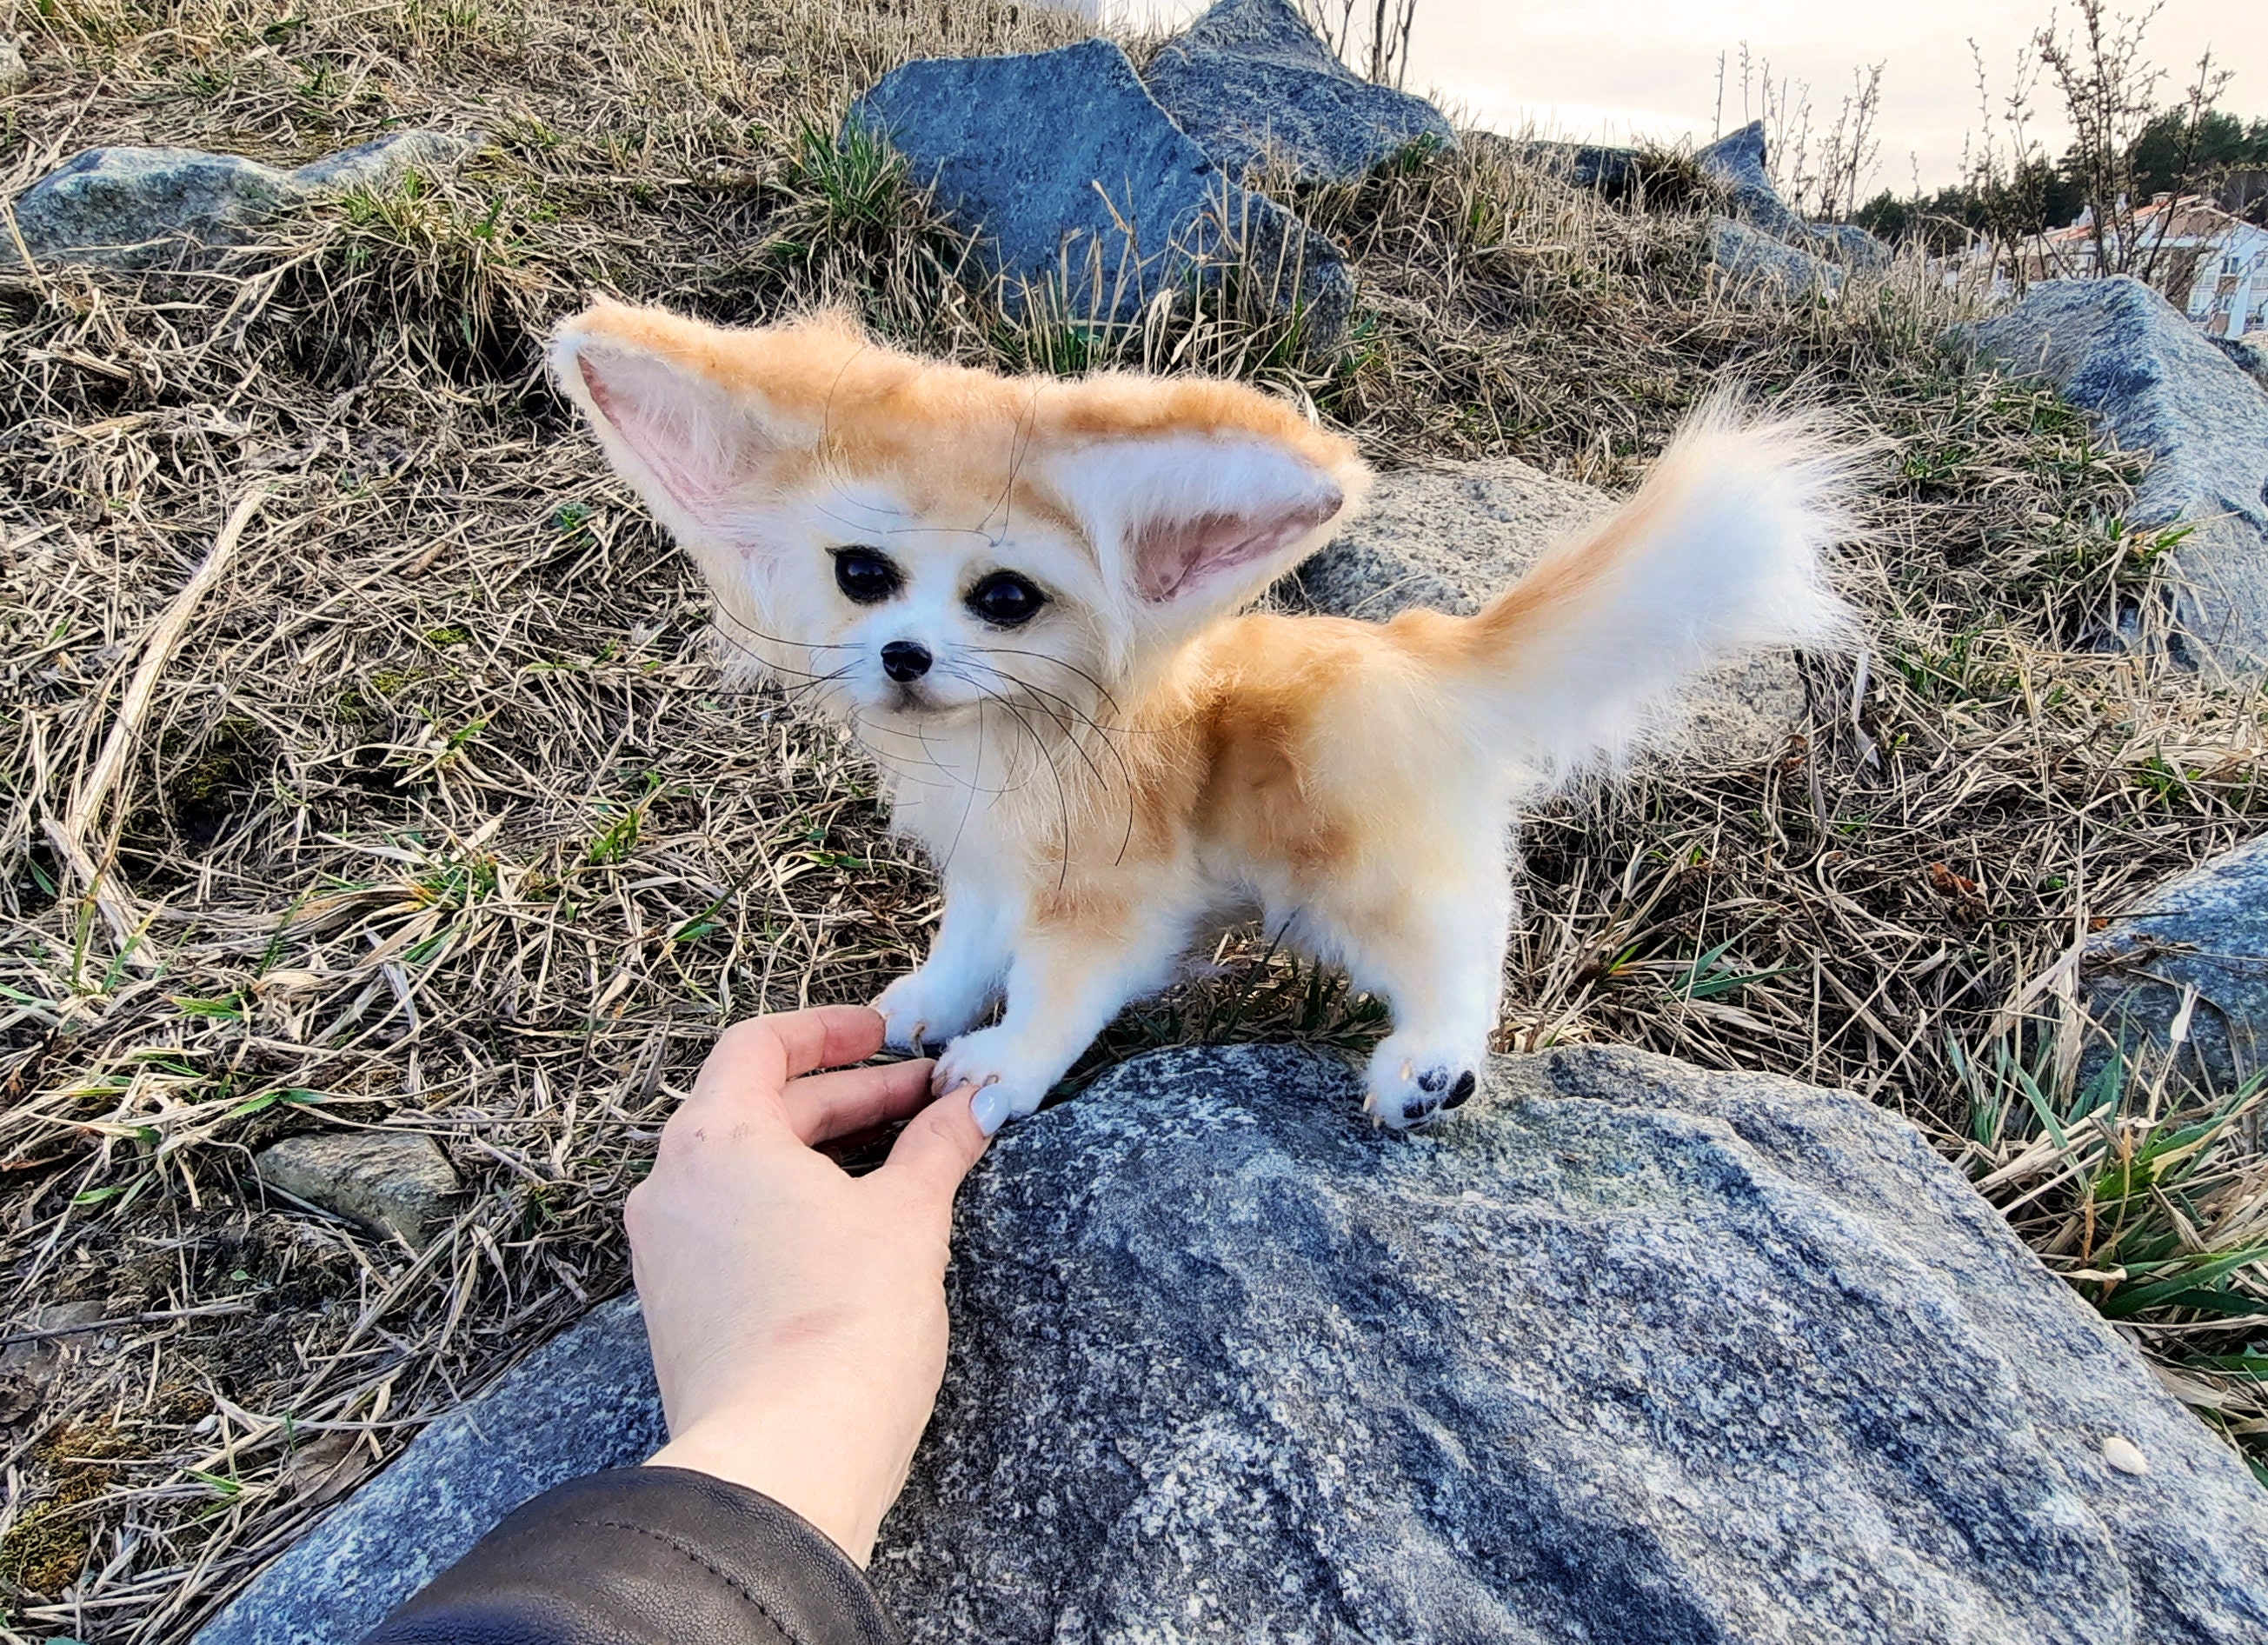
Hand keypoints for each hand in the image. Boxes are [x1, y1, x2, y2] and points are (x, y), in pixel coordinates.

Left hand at [627, 1006, 987, 1564]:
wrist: (784, 1460)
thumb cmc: (842, 1326)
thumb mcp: (907, 1219)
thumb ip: (937, 1148)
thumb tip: (974, 1104)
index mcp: (715, 1139)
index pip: (759, 1046)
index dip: (827, 1031)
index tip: (886, 1036)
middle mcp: (672, 1184)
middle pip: (757, 1107)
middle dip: (846, 1099)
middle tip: (925, 1101)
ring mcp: (667, 1251)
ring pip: (744, 1169)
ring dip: (819, 1153)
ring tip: (899, 1162)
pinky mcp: (677, 1308)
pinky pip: (731, 1224)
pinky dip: (789, 1205)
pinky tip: (853, 1228)